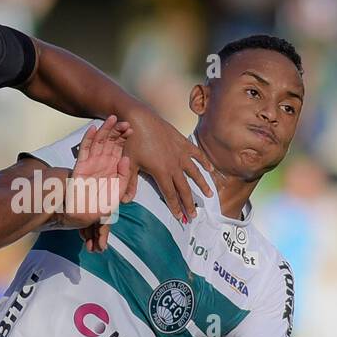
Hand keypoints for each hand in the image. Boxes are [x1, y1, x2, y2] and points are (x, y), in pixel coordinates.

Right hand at [57, 115, 130, 233]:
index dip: (124, 138)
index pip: (119, 148)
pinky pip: (84, 149)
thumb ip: (123, 176)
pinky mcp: (80, 165)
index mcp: (113, 167)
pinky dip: (88, 138)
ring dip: (105, 130)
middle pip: (109, 142)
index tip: (130, 129)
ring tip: (112, 119)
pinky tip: (93, 128)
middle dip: (117, 131)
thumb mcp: (118, 191)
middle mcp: (102, 162)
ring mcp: (91, 162)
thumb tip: (124, 158)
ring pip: (98, 142)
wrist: (84, 214)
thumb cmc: (101, 205)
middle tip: (124, 122)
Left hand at [119, 108, 212, 222]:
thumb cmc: (132, 141)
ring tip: (210, 195)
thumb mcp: (129, 163)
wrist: (139, 118)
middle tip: (194, 215)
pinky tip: (210, 169)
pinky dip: (204, 162)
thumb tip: (125, 201)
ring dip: (202, 185)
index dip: (176, 207)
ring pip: (194, 173)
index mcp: (161, 172)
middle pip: (184, 188)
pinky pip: (197, 154)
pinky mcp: (182, 142)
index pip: (170, 194)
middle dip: (189, 203)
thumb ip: (129, 183)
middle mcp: (174, 165)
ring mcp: (180, 153)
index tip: (181, 218)